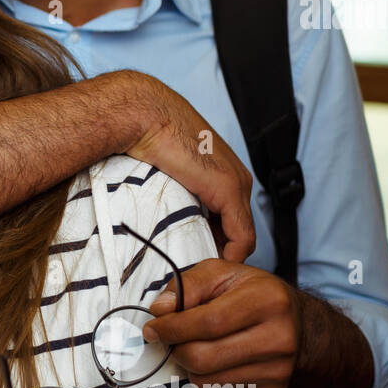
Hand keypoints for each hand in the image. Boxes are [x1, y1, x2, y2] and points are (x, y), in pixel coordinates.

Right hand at [123, 76, 255, 262]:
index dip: (212, 243)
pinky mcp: (230, 190)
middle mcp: (237, 180)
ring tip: (196, 271)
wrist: (145, 117)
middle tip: (193, 270)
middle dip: (216, 252)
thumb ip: (174, 195)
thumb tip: (161, 221)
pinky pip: (241, 237)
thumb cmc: (148, 140)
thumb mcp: (164, 175)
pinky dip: (228, 256)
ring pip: (241, 238)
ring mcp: (237, 185)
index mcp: (223, 175)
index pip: (229, 222)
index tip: (190, 258)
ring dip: (221, 257)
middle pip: (236, 231)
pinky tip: (207, 265)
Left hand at [143, 258, 298, 387]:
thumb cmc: (252, 295)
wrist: (297, 325)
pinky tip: (212, 367)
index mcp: (268, 301)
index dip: (172, 328)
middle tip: (174, 340)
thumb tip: (159, 310)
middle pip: (203, 358)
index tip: (152, 328)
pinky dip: (203, 386)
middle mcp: (279, 338)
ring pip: (206, 382)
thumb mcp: (222, 274)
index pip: (208, 323)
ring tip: (197, 349)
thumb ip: (188, 285)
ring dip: (189, 368)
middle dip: (177, 349)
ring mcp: (279, 371)